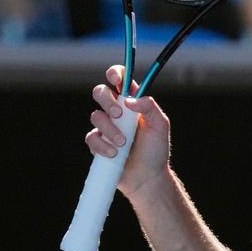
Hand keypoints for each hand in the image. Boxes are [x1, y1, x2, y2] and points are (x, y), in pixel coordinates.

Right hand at [86, 65, 171, 198]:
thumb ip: (149, 107)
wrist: (147, 177)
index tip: (115, 79)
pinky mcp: (98, 143)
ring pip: (95, 116)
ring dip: (110, 129)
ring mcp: (106, 127)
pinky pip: (91, 137)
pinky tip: (114, 153)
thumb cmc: (155, 150)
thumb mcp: (160, 126)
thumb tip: (129, 100)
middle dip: (107, 101)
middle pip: (100, 92)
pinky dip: (102, 145)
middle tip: (119, 115)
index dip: (115, 73)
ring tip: (124, 143)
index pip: (120, 80)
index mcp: (133, 102)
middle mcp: (117, 111)